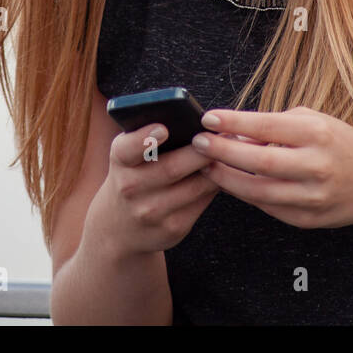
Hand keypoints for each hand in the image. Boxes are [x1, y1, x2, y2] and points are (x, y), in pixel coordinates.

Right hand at [88, 123, 220, 258]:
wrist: (120, 227)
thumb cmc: (132, 177)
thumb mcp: (128, 157)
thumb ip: (148, 139)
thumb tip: (191, 124)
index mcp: (120, 161)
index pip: (127, 149)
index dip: (144, 139)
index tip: (163, 128)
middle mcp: (131, 188)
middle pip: (172, 168)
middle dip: (201, 152)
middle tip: (223, 136)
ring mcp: (151, 212)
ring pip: (195, 187)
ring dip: (216, 169)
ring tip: (232, 152)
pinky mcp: (172, 228)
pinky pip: (202, 203)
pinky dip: (216, 186)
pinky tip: (225, 174)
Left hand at [192, 106, 352, 229]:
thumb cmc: (339, 143)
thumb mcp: (313, 122)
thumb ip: (274, 125)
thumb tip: (231, 131)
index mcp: (318, 134)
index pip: (267, 126)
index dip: (234, 123)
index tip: (208, 118)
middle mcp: (317, 166)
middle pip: (259, 161)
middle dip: (222, 152)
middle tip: (198, 143)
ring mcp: (313, 196)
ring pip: (258, 191)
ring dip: (226, 178)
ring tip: (207, 165)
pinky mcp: (308, 219)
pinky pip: (267, 207)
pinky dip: (245, 194)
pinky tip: (229, 182)